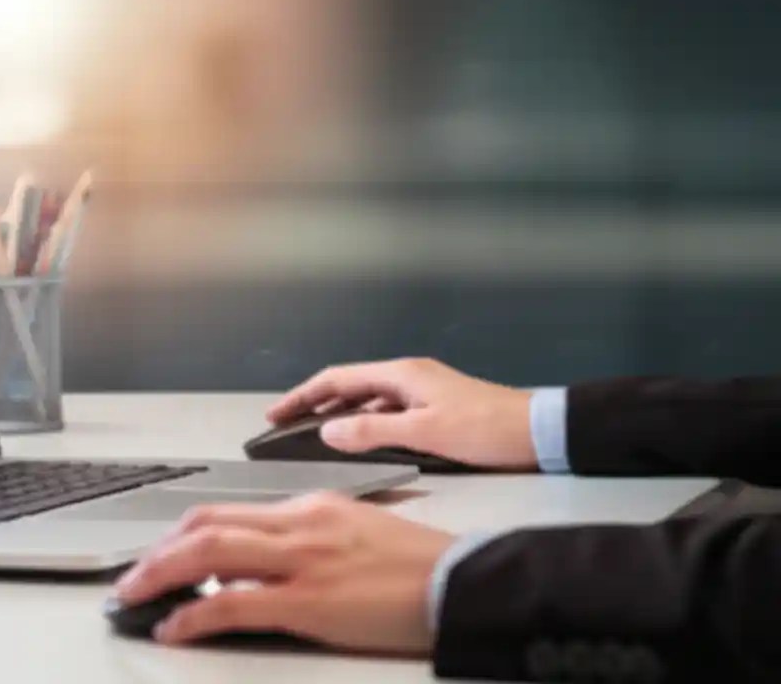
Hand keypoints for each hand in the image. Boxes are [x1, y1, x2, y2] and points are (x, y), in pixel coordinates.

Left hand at [113, 492, 454, 654]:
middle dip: (156, 551)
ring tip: (132, 597)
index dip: (181, 534)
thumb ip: (304, 540)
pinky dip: (194, 615)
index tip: (158, 555)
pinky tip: (174, 628)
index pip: (226, 511)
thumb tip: (258, 565)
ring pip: (207, 553)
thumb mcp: (355, 531)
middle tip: (129, 577)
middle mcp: (298, 523)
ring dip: (158, 574)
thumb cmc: (416, 565)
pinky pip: (234, 604)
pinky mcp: (310, 600)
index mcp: (309, 506)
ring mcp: (302, 560)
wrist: (463, 582)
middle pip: (204, 524)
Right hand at [267, 358, 536, 470]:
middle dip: (314, 402)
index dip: (303, 395)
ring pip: (366, 398)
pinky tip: (358, 439)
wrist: (537, 432)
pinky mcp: (433, 407)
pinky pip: (384, 410)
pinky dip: (362, 421)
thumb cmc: (485, 429)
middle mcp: (408, 376)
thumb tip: (329, 431)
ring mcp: (421, 391)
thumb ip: (373, 430)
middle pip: (348, 385)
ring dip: (337, 413)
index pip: (337, 379)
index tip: (276, 414)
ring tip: (313, 433)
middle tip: (285, 424)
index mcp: (401, 374)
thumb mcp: (425, 432)